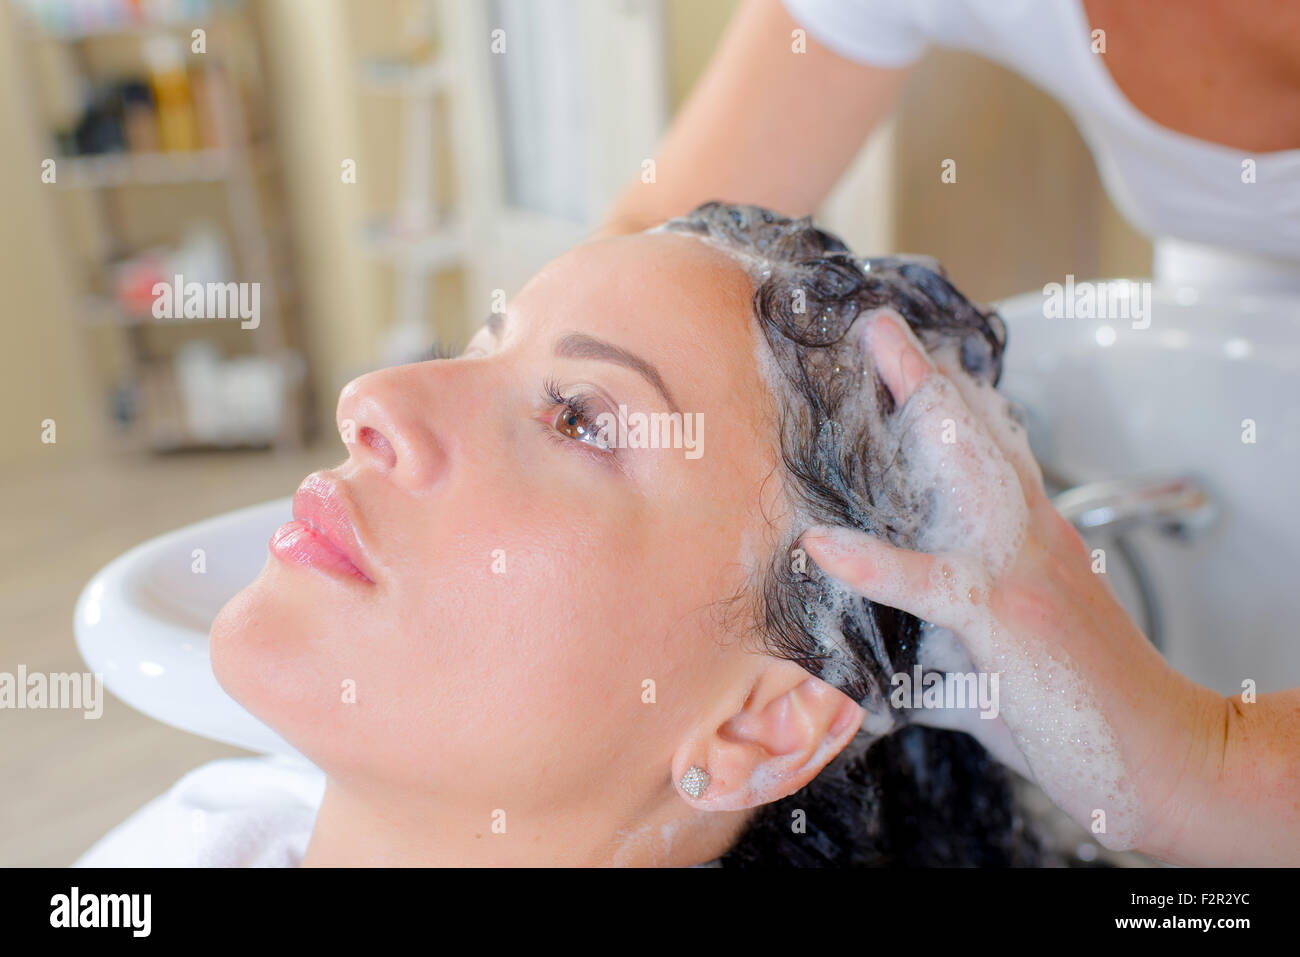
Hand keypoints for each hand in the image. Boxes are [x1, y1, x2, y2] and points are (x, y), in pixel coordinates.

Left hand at [801, 310, 1218, 853]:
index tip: (914, 362)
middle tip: (883, 324)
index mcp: (1031, 540)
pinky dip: (875, 564)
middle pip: (977, 438)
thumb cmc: (1081, 710)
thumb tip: (876, 668)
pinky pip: (931, 583)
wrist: (1164, 753)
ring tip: (875, 353)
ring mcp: (1019, 569)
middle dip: (927, 377)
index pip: (990, 456)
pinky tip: (825, 547)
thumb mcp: (1000, 661)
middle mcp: (1030, 537)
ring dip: (918, 407)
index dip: (951, 406)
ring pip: (967, 471)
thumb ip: (941, 647)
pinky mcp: (1006, 618)